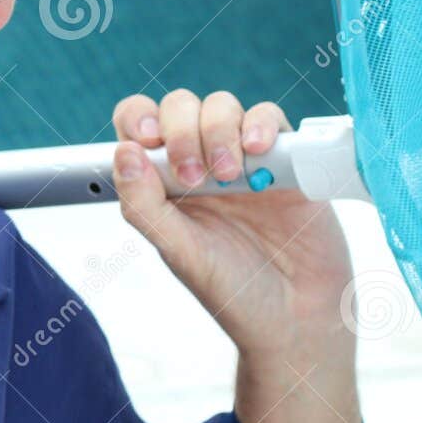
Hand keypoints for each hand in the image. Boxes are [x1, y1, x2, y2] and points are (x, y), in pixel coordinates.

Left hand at [111, 91, 359, 422]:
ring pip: (222, 106)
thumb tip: (124, 152)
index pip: (139, 128)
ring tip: (229, 174)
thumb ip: (145, 206)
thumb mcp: (180, 253)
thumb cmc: (233, 289)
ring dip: (218, 130)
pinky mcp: (285, 160)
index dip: (138, 119)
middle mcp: (200, 164)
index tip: (147, 140)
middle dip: (181, 131)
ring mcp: (243, 159)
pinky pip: (268, 119)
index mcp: (164, 184)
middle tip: (194, 177)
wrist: (297, 316)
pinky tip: (260, 151)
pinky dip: (260, 125)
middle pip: (180, 108)